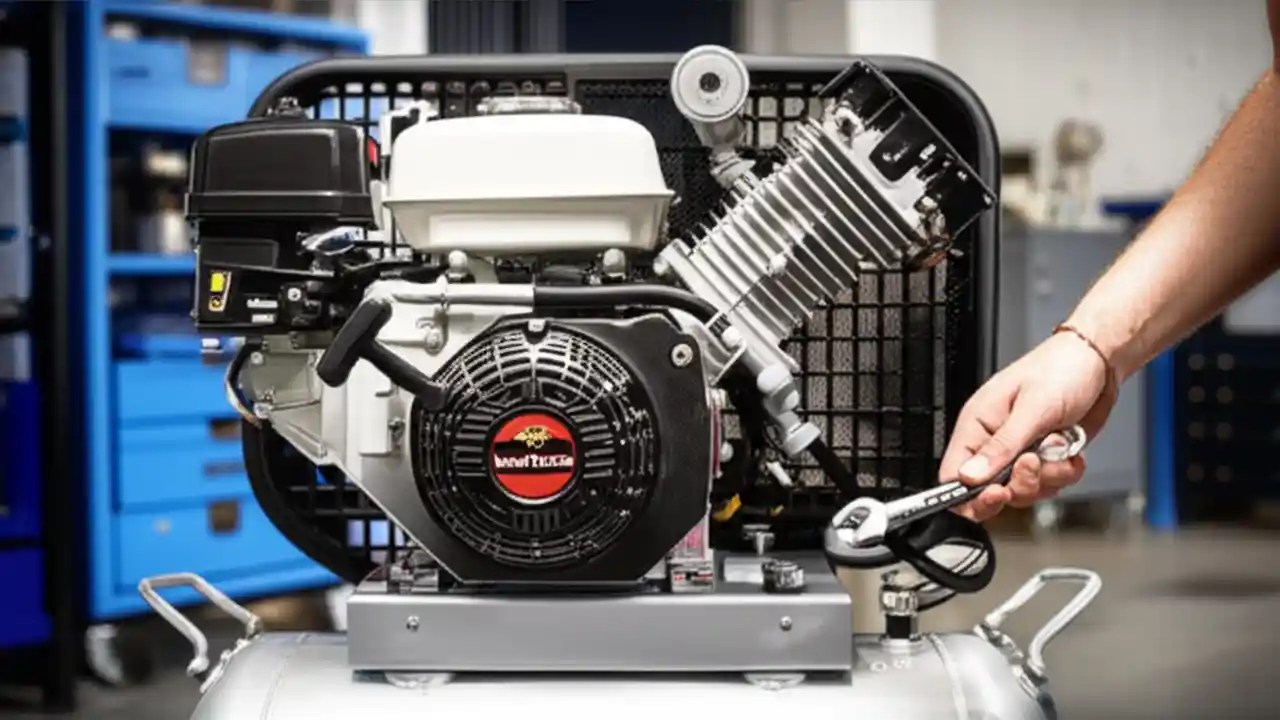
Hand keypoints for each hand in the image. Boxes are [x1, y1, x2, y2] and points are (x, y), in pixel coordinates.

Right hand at [939, 331, 1118, 521]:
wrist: (1099, 362)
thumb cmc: (1062, 368)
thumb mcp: (1033, 409)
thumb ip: (1002, 447)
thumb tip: (969, 477)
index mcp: (978, 424)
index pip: (954, 473)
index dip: (969, 494)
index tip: (997, 494)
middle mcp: (994, 441)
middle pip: (988, 490)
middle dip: (1019, 484)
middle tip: (1036, 463)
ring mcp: (1018, 451)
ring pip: (1022, 490)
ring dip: (1048, 476)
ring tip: (1058, 446)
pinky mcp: (1042, 458)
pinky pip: (1047, 484)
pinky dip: (1064, 473)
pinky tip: (1069, 451)